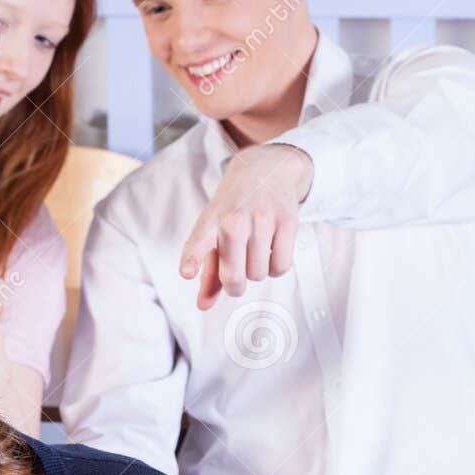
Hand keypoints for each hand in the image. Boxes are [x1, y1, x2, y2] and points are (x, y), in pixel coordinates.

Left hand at [179, 144, 312, 309]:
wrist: (266, 168)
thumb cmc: (234, 208)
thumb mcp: (214, 231)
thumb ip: (209, 271)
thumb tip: (203, 306)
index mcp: (211, 221)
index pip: (199, 241)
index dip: (192, 258)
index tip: (186, 272)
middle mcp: (235, 219)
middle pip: (234, 277)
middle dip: (235, 285)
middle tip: (237, 276)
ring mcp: (263, 219)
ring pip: (259, 274)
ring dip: (257, 272)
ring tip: (255, 252)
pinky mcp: (288, 221)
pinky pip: (281, 267)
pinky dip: (276, 268)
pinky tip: (271, 251)